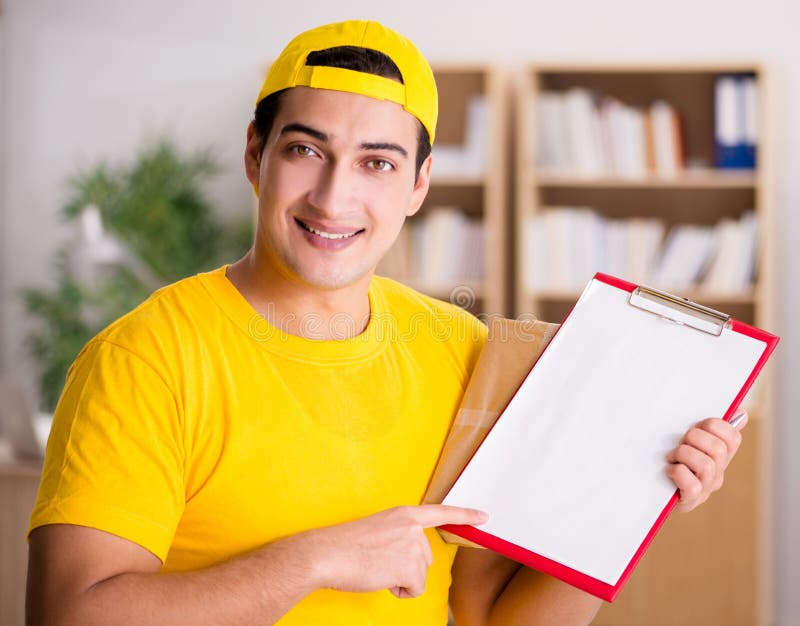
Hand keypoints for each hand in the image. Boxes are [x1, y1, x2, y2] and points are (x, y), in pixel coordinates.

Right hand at [296, 504, 487, 598]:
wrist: (326, 553)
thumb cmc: (344, 545)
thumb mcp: (378, 530)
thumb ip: (399, 536)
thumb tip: (409, 558)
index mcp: (404, 514)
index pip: (441, 512)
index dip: (466, 514)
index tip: (485, 516)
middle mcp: (412, 527)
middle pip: (425, 558)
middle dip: (406, 566)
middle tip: (378, 561)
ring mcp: (412, 545)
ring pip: (419, 575)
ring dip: (400, 579)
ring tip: (376, 568)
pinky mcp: (409, 565)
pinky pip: (414, 589)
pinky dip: (398, 591)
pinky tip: (380, 578)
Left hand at [665, 410, 746, 512]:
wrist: (652, 490)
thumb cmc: (673, 459)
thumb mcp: (691, 440)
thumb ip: (711, 427)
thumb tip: (741, 412)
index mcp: (720, 455)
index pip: (733, 437)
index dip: (715, 425)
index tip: (696, 425)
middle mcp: (717, 472)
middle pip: (718, 448)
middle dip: (694, 437)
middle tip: (679, 441)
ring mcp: (705, 488)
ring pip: (706, 465)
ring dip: (683, 455)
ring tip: (671, 457)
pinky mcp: (690, 500)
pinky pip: (692, 485)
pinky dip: (677, 473)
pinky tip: (669, 470)